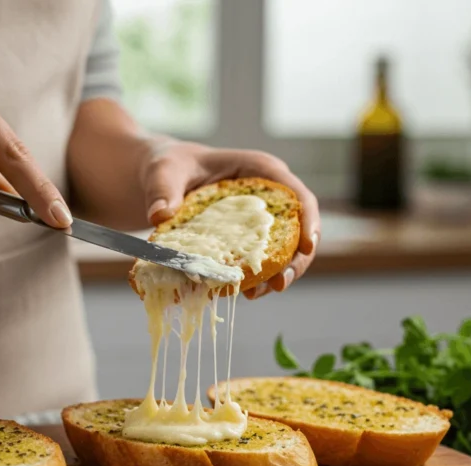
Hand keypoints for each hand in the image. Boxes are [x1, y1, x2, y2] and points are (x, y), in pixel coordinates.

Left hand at [140, 139, 320, 298]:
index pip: (298, 195)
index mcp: (260, 170)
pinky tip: (242, 293)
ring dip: (278, 275)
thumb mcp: (163, 171)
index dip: (309, 221)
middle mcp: (268, 195)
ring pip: (285, 250)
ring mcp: (261, 219)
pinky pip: (262, 259)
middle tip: (279, 285)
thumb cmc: (169, 166)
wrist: (161, 178)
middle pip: (300, 229)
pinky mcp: (248, 237)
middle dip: (297, 261)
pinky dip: (256, 277)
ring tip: (255, 295)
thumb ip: (163, 189)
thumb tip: (160, 215)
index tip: (309, 248)